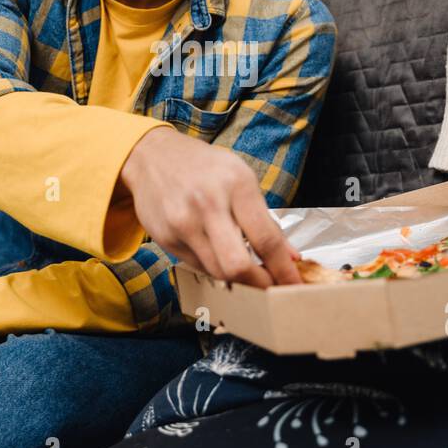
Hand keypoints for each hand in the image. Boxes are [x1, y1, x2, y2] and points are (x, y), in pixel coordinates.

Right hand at [119, 127, 301, 287]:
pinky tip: (219, 256)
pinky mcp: (165, 239)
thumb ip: (265, 219)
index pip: (266, 239)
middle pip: (238, 266)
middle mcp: (208, 204)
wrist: (152, 156)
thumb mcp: (241, 179)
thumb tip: (290, 256)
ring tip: (248, 273)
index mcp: (236, 184)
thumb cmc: (205, 168)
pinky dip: (215, 268)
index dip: (284, 270)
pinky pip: (198, 266)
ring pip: (218, 272)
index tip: (294, 286)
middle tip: (272, 290)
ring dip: (238, 280)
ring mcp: (183, 223)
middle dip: (260, 286)